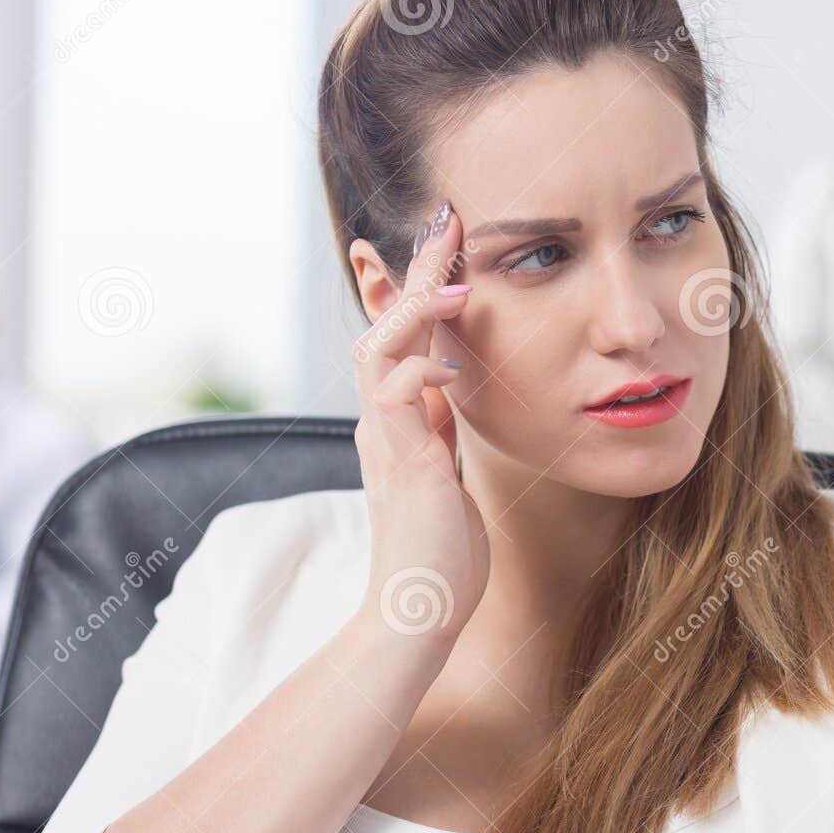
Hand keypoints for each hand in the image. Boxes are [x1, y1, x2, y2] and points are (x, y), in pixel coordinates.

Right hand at [353, 199, 489, 643]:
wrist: (418, 612)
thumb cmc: (440, 555)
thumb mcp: (444, 475)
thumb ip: (437, 431)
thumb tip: (442, 390)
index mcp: (396, 424)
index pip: (395, 341)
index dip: (404, 289)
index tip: (427, 244)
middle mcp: (381, 424)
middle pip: (383, 327)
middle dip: (411, 272)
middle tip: (442, 219)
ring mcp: (386, 441)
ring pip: (379, 349)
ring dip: (414, 306)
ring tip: (454, 271)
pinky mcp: (401, 463)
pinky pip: (395, 396)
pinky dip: (419, 368)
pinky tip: (448, 361)